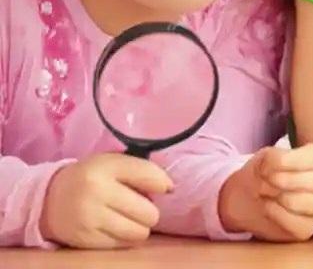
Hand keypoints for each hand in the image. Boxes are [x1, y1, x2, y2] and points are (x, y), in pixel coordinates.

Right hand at [40, 153, 172, 248]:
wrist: (48, 198)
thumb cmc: (91, 178)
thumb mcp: (113, 163)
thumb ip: (143, 170)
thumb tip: (170, 188)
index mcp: (106, 166)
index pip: (150, 176)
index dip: (163, 184)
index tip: (163, 188)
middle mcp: (96, 192)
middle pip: (149, 213)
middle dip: (149, 211)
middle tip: (138, 206)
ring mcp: (89, 218)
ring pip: (139, 233)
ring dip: (140, 227)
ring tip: (128, 218)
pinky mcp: (85, 239)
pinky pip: (123, 244)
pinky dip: (125, 237)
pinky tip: (115, 227)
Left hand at [219, 144, 312, 241]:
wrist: (256, 200)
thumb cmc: (268, 174)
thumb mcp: (266, 157)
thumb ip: (272, 158)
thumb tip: (273, 175)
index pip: (286, 160)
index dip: (268, 166)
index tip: (265, 169)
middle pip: (291, 180)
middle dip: (270, 183)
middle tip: (265, 184)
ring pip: (292, 201)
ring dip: (272, 199)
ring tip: (269, 196)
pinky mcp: (310, 228)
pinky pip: (288, 222)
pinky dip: (273, 215)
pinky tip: (272, 209)